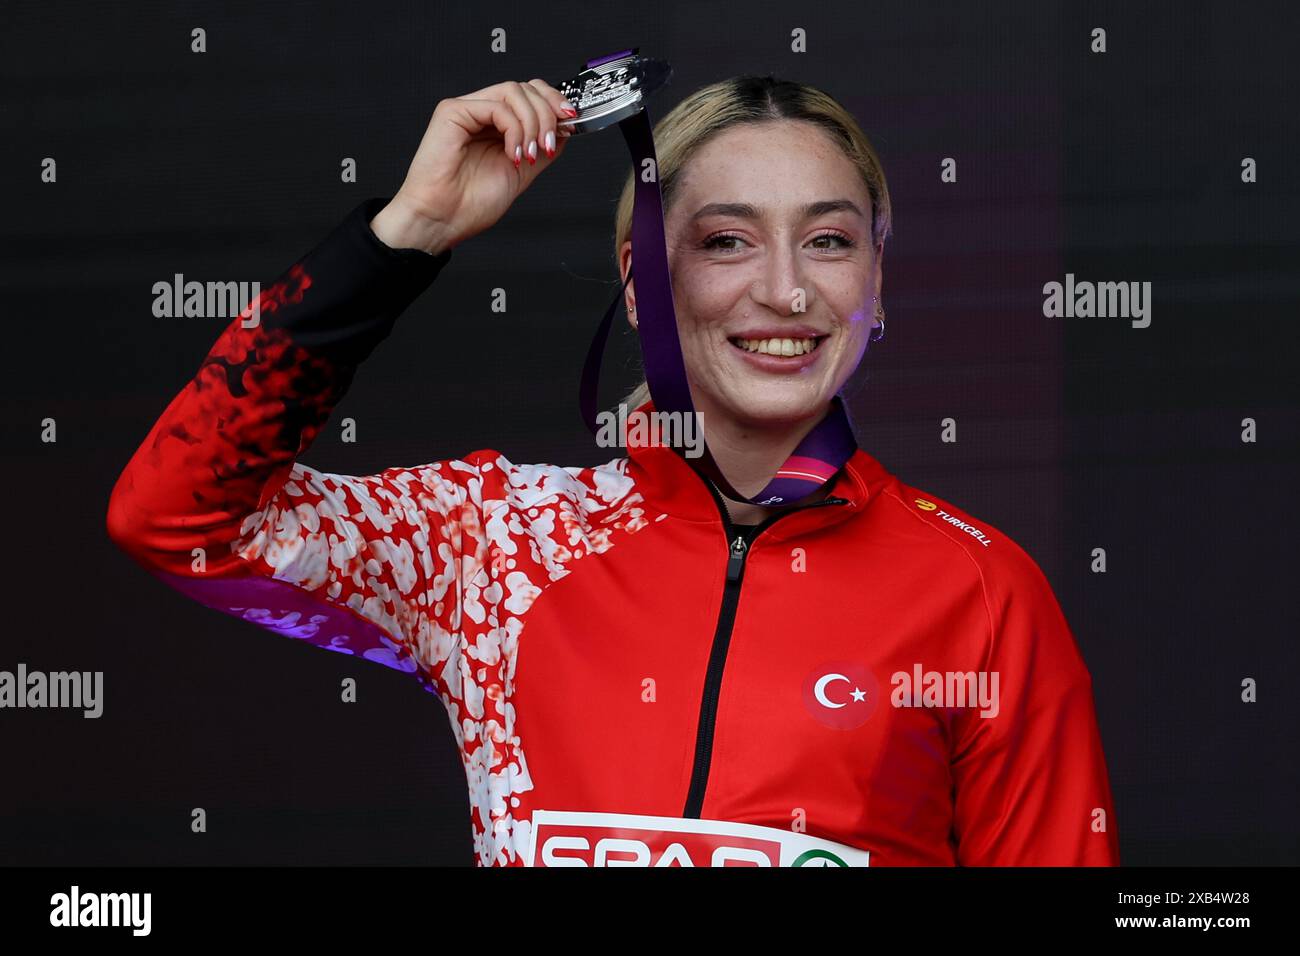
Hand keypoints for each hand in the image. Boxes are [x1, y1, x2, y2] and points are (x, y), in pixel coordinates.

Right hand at [369, 79, 575, 254]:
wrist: (444, 220)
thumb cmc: (471, 203)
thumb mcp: (523, 172)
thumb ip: (543, 147)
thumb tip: (565, 128)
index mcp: (497, 126)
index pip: (530, 95)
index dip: (553, 102)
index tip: (570, 120)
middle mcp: (482, 114)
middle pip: (526, 88)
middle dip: (548, 113)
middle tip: (549, 143)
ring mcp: (467, 110)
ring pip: (514, 92)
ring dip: (533, 123)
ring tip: (530, 154)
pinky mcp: (452, 112)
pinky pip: (496, 106)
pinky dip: (514, 129)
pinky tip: (512, 153)